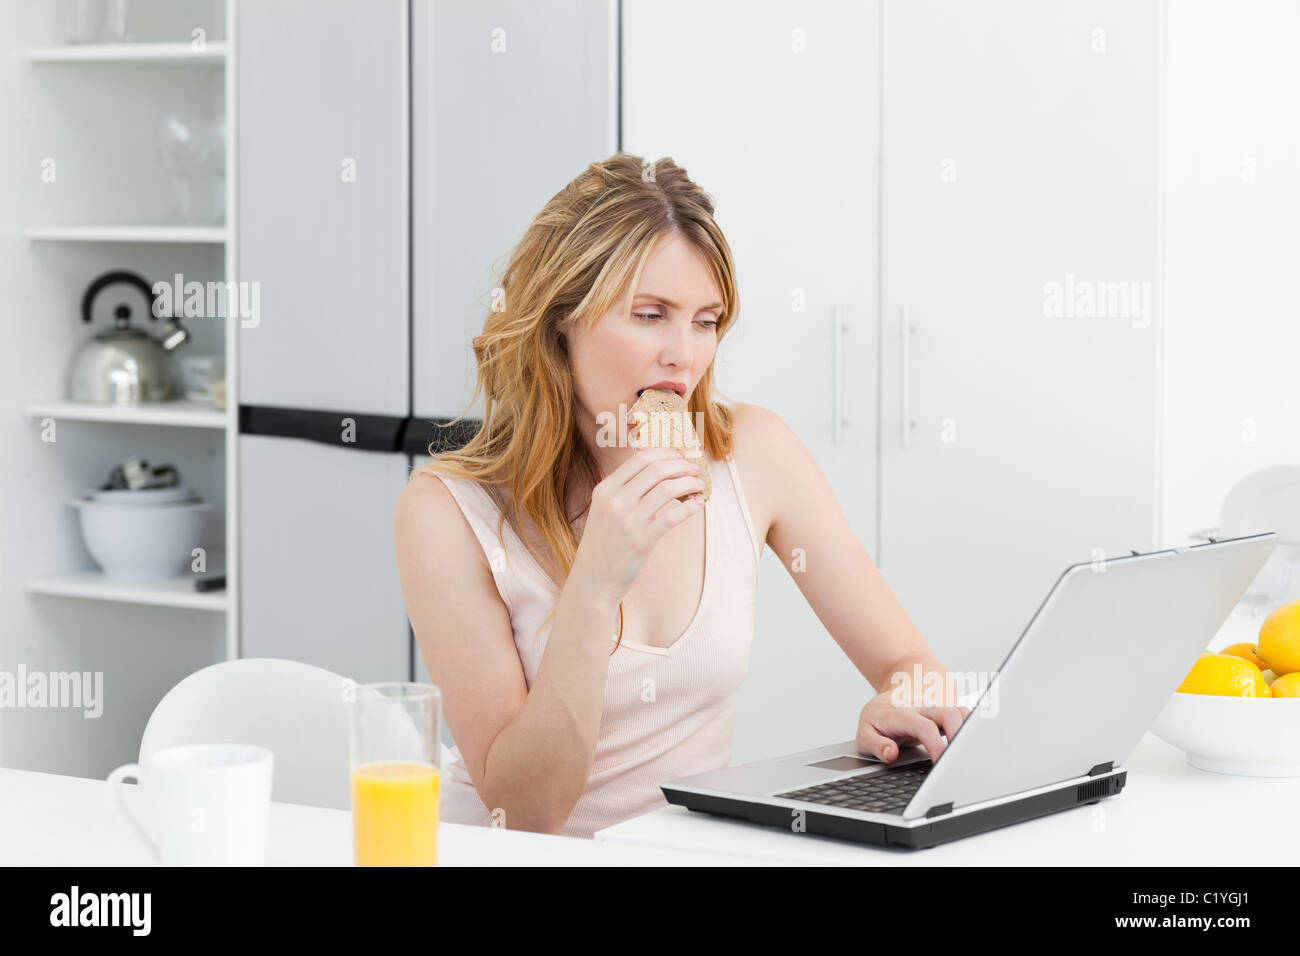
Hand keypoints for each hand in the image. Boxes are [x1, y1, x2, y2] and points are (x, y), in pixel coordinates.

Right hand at [570, 448, 706, 605]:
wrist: (594, 578)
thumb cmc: (604, 543)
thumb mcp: (604, 510)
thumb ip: (625, 490)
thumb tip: (660, 472)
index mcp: (605, 489)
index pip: (641, 458)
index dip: (666, 454)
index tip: (680, 458)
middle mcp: (615, 501)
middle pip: (657, 470)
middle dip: (682, 466)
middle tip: (694, 471)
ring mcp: (628, 520)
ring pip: (668, 489)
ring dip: (689, 484)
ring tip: (698, 485)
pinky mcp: (642, 540)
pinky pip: (673, 516)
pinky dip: (690, 507)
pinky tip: (698, 504)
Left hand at [855, 692, 970, 763]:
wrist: (886, 700)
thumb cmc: (877, 720)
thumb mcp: (864, 734)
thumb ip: (876, 745)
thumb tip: (891, 753)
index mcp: (900, 714)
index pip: (923, 727)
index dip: (936, 745)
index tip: (942, 765)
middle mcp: (921, 708)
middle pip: (949, 714)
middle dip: (960, 736)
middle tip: (960, 762)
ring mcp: (935, 708)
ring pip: (960, 712)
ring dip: (968, 731)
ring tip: (967, 755)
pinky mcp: (945, 712)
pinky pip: (964, 715)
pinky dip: (971, 728)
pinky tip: (969, 746)